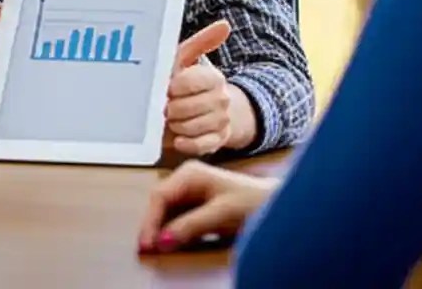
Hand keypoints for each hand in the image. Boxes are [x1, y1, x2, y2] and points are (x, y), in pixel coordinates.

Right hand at [137, 160, 277, 252]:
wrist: (274, 203)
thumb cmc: (254, 200)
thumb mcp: (222, 213)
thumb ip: (192, 225)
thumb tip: (163, 240)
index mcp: (190, 173)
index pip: (159, 196)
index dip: (150, 220)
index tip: (148, 242)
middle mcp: (186, 180)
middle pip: (159, 204)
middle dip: (152, 226)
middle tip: (146, 249)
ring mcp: (190, 192)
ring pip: (165, 212)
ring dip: (160, 230)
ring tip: (154, 248)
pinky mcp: (195, 206)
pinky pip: (176, 218)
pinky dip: (171, 232)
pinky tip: (170, 242)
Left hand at [164, 20, 256, 154]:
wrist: (205, 108)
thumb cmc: (187, 81)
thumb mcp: (187, 59)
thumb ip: (201, 43)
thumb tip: (225, 25)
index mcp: (213, 77)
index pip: (187, 83)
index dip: (172, 88)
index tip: (167, 87)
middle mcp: (221, 99)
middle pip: (186, 108)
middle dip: (170, 109)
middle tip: (164, 105)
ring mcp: (221, 121)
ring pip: (191, 128)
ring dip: (175, 125)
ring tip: (171, 118)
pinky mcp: (218, 140)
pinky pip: (199, 146)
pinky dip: (186, 143)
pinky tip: (179, 137)